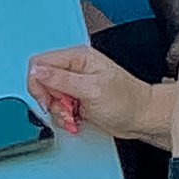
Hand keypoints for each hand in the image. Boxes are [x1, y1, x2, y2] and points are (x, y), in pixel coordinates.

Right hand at [26, 44, 168, 142]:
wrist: (142, 118)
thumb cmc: (127, 101)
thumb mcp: (92, 89)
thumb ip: (61, 80)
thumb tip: (36, 71)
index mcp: (78, 58)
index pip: (40, 63)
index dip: (38, 83)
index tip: (47, 99)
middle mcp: (74, 69)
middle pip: (42, 82)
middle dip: (50, 101)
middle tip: (65, 110)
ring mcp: (74, 85)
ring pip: (48, 97)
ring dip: (57, 112)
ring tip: (74, 117)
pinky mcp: (76, 100)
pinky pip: (58, 108)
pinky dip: (63, 118)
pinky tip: (76, 120)